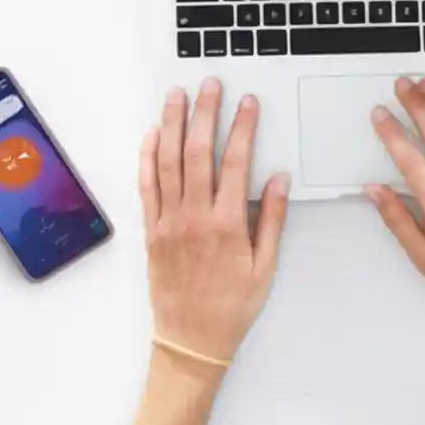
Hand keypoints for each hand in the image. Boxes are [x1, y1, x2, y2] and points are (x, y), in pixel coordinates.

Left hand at [139, 78, 289, 362]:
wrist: (191, 338)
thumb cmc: (232, 306)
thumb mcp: (265, 266)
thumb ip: (271, 219)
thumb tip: (278, 179)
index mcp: (226, 225)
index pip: (235, 163)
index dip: (242, 128)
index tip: (247, 104)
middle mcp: (194, 217)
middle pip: (198, 152)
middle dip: (205, 113)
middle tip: (210, 85)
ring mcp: (168, 222)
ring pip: (168, 162)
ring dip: (173, 124)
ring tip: (177, 95)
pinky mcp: (151, 230)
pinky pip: (146, 185)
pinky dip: (148, 157)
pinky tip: (153, 134)